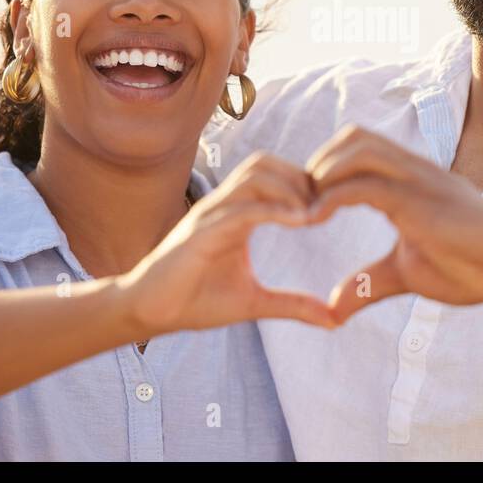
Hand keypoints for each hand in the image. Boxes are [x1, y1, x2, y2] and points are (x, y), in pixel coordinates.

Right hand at [117, 152, 337, 334]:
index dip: (305, 184)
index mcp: (235, 213)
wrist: (149, 313)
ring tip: (314, 214)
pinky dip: (272, 210)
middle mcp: (222, 205)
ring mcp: (210, 214)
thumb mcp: (254, 303)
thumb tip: (333, 319)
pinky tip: (299, 222)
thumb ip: (293, 304)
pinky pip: (241, 209)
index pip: (273, 175)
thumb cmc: (195, 301)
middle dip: (300, 177)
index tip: (332, 207)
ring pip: (253, 176)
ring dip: (289, 188)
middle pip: (264, 163)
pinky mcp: (201, 232)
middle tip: (326, 205)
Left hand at [306, 125, 482, 321]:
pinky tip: (316, 219)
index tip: (304, 205)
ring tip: (306, 209)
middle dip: (319, 162)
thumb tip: (332, 308)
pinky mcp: (422, 201)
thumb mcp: (406, 274)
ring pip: (357, 148)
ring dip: (322, 173)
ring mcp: (419, 179)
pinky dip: (332, 197)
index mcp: (411, 178)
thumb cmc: (475, 266)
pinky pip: (367, 185)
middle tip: (301, 202)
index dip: (325, 168)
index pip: (359, 147)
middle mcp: (414, 169)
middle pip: (354, 135)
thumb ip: (368, 283)